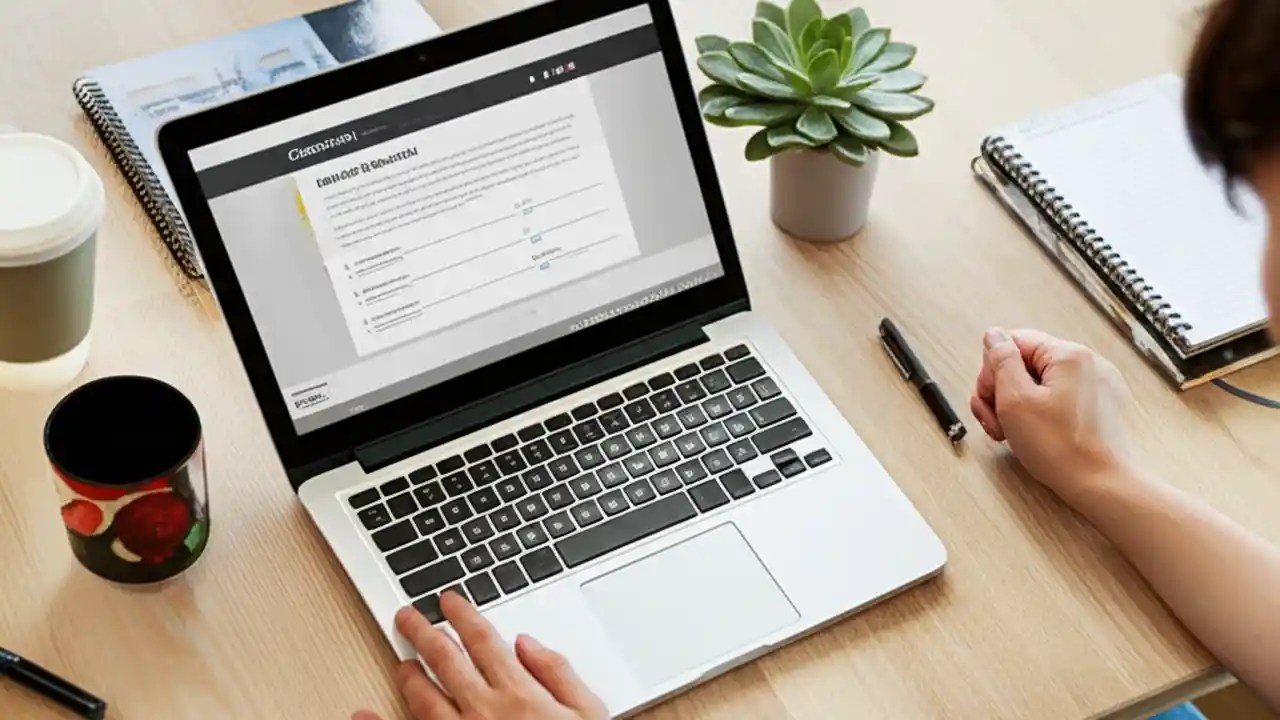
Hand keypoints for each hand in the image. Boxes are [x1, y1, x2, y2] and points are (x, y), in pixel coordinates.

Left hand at [352, 593, 607, 719]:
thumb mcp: (589, 713)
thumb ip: (560, 673)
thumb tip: (529, 644)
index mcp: (518, 693)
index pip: (483, 640)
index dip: (463, 615)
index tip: (448, 601)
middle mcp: (482, 711)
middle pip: (444, 660)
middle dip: (423, 632)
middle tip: (407, 617)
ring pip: (422, 697)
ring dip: (409, 674)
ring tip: (402, 663)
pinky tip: (361, 714)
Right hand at [969, 328, 1133, 501]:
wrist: (1102, 486)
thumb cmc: (1061, 448)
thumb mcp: (1015, 400)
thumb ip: (1001, 361)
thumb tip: (994, 336)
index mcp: (1068, 355)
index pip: (1013, 342)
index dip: (992, 370)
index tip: (991, 399)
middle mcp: (1088, 363)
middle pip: (1026, 362)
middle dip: (1003, 390)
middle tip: (997, 421)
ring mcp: (1097, 385)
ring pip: (1041, 382)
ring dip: (1018, 404)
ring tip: (1012, 432)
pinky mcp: (1100, 406)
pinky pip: (1060, 397)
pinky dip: (1041, 411)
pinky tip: (1035, 434)